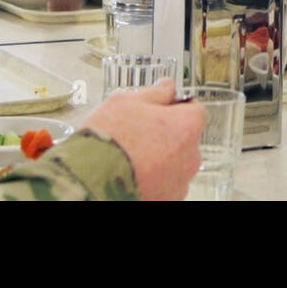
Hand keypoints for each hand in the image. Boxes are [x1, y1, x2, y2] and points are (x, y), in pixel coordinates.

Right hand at [81, 79, 205, 200]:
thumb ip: (153, 93)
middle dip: (166, 135)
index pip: (195, 110)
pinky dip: (152, 180)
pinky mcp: (166, 200)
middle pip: (184, 139)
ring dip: (159, 159)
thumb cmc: (108, 140)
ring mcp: (179, 183)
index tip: (162, 107)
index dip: (177, 107)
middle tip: (138, 134)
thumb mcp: (124, 102)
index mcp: (185, 127)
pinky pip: (164, 185)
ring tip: (130, 158)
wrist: (90, 182)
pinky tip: (130, 174)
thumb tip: (167, 87)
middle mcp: (190, 157)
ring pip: (174, 164)